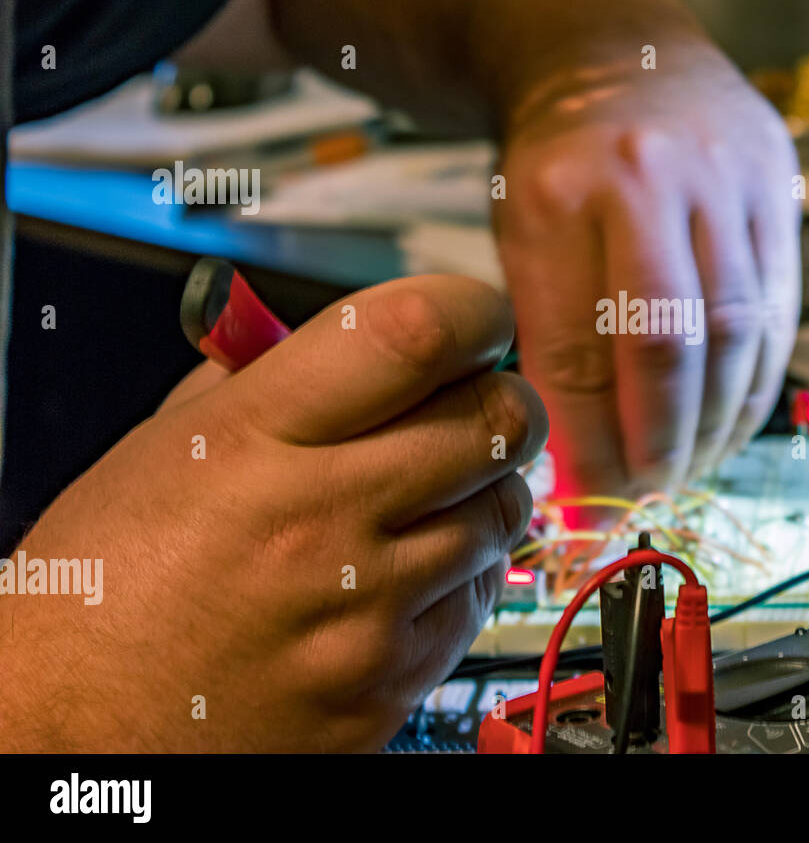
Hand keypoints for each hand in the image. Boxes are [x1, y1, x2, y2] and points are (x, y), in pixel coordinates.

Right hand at [0, 276, 546, 750]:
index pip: (418, 334)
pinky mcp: (387, 682)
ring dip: (484, 488)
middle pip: (495, 420)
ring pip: (503, 509)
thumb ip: (272, 379)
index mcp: (256, 439)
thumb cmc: (102, 589)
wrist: (71, 730)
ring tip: (426, 496)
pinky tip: (406, 569)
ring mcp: (362, 609)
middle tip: (480, 402)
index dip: (473, 313)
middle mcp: (320, 520)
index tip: (479, 322)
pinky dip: (463, 570)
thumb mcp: (166, 448)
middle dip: (503, 398)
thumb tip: (372, 340)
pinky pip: (478, 597)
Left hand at [494, 51, 800, 506]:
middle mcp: (649, 177)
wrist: (618, 55)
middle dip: (658, 446)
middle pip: (668, 349)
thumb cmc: (558, 162)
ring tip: (686, 472)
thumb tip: (580, 468)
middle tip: (642, 500)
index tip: (583, 512)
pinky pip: (779, 309)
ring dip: (715, 426)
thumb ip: (550, 339)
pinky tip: (729, 423)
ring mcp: (725, 175)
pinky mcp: (778, 185)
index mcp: (557, 193)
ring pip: (737, 336)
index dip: (586, 447)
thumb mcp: (521, 236)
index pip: (578, 352)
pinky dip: (755, 383)